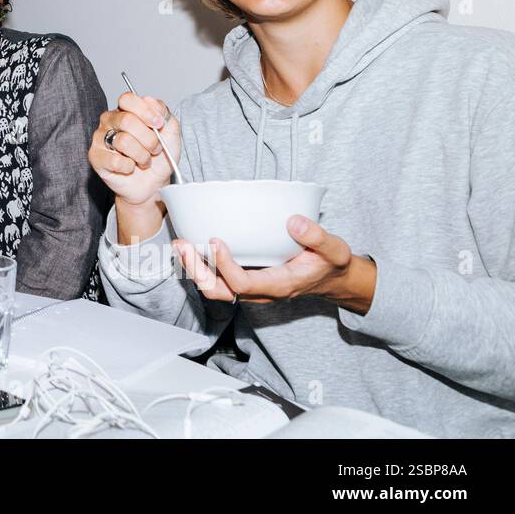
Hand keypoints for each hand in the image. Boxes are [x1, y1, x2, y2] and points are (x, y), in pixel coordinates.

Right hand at [89, 91, 180, 207]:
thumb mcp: (171, 133)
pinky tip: (130, 168)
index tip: (159, 124)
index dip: (145, 111)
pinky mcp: (96, 157)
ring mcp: (100, 138)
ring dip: (141, 155)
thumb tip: (150, 102)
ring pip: (123, 141)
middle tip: (155, 149)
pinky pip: (115, 160)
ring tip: (145, 160)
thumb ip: (164, 114)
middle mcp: (110, 121)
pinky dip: (129, 167)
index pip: (127, 99)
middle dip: (148, 138)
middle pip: (127, 120)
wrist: (154, 183)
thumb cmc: (160, 157)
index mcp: (126, 110)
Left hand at [172, 216, 376, 313]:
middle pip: (220, 291)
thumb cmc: (329, 263)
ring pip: (214, 288)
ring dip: (194, 269)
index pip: (244, 285)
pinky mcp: (244, 279)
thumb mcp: (334, 250)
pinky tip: (190, 245)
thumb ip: (317, 237)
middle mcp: (260, 291)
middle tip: (184, 245)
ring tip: (180, 245)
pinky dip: (200, 265)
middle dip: (198, 271)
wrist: (329, 278)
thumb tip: (293, 222)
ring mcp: (250, 288)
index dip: (225, 267)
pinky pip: (217, 279)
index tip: (216, 241)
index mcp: (279, 286)